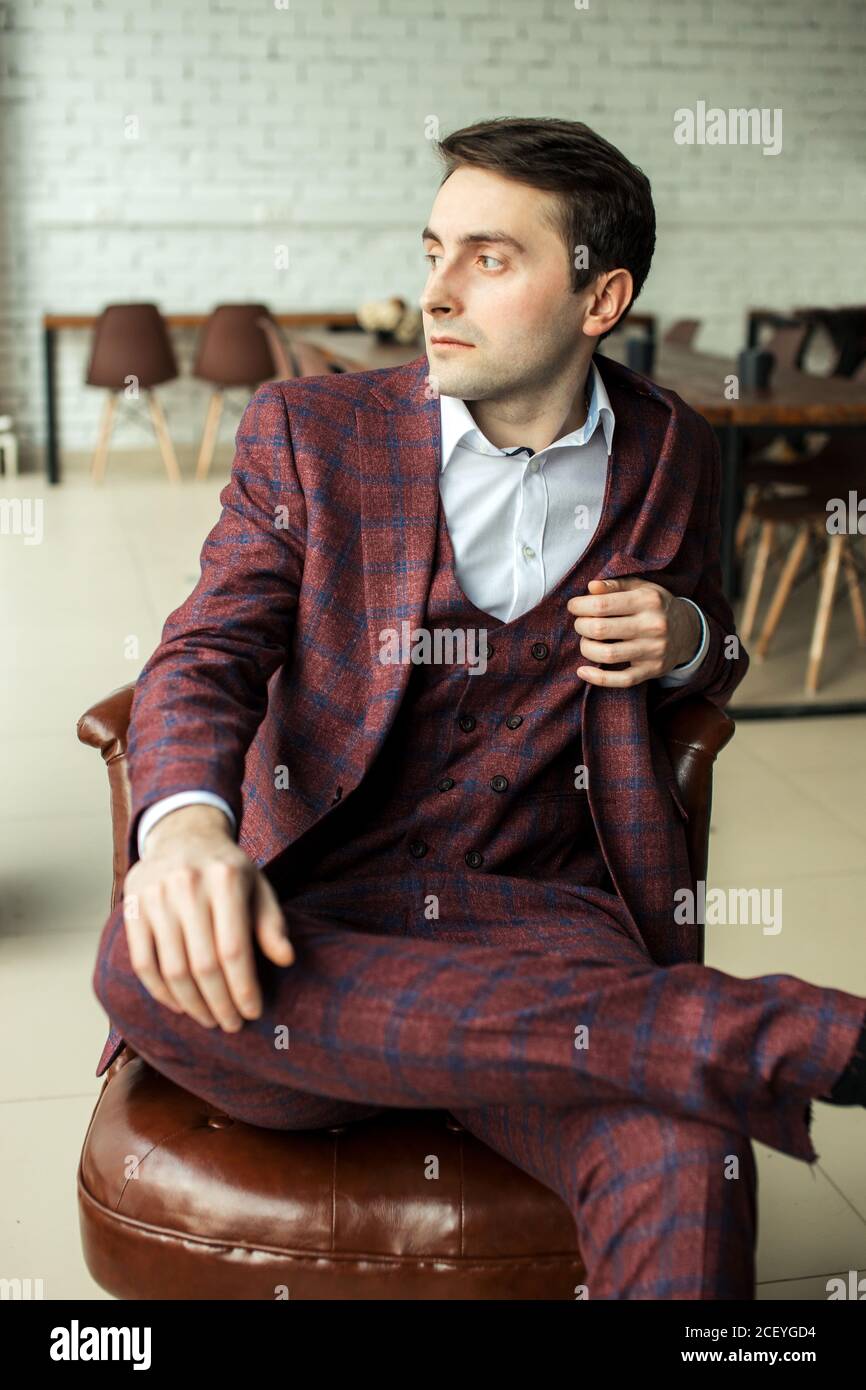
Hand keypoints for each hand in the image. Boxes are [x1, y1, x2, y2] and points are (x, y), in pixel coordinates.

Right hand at [122, 804, 293, 1031]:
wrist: (183, 836)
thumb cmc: (228, 870)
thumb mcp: (258, 886)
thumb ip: (271, 923)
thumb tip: (286, 959)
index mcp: (226, 878)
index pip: (234, 949)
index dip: (243, 987)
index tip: (253, 1012)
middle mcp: (187, 884)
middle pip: (203, 964)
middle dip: (219, 1004)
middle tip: (231, 1025)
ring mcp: (155, 895)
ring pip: (172, 969)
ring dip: (192, 1004)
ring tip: (209, 1020)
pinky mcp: (132, 906)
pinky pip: (142, 962)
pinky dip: (160, 991)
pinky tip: (180, 1005)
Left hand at [566, 577, 701, 687]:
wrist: (688, 632)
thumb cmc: (656, 606)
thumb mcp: (642, 588)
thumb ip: (616, 585)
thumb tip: (591, 587)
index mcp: (648, 601)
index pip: (603, 604)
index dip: (580, 606)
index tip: (573, 607)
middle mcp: (653, 625)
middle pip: (601, 629)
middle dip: (581, 626)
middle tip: (580, 623)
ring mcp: (653, 650)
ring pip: (608, 654)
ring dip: (586, 648)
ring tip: (586, 641)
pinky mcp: (652, 670)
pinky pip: (621, 679)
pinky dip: (598, 678)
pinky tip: (583, 671)